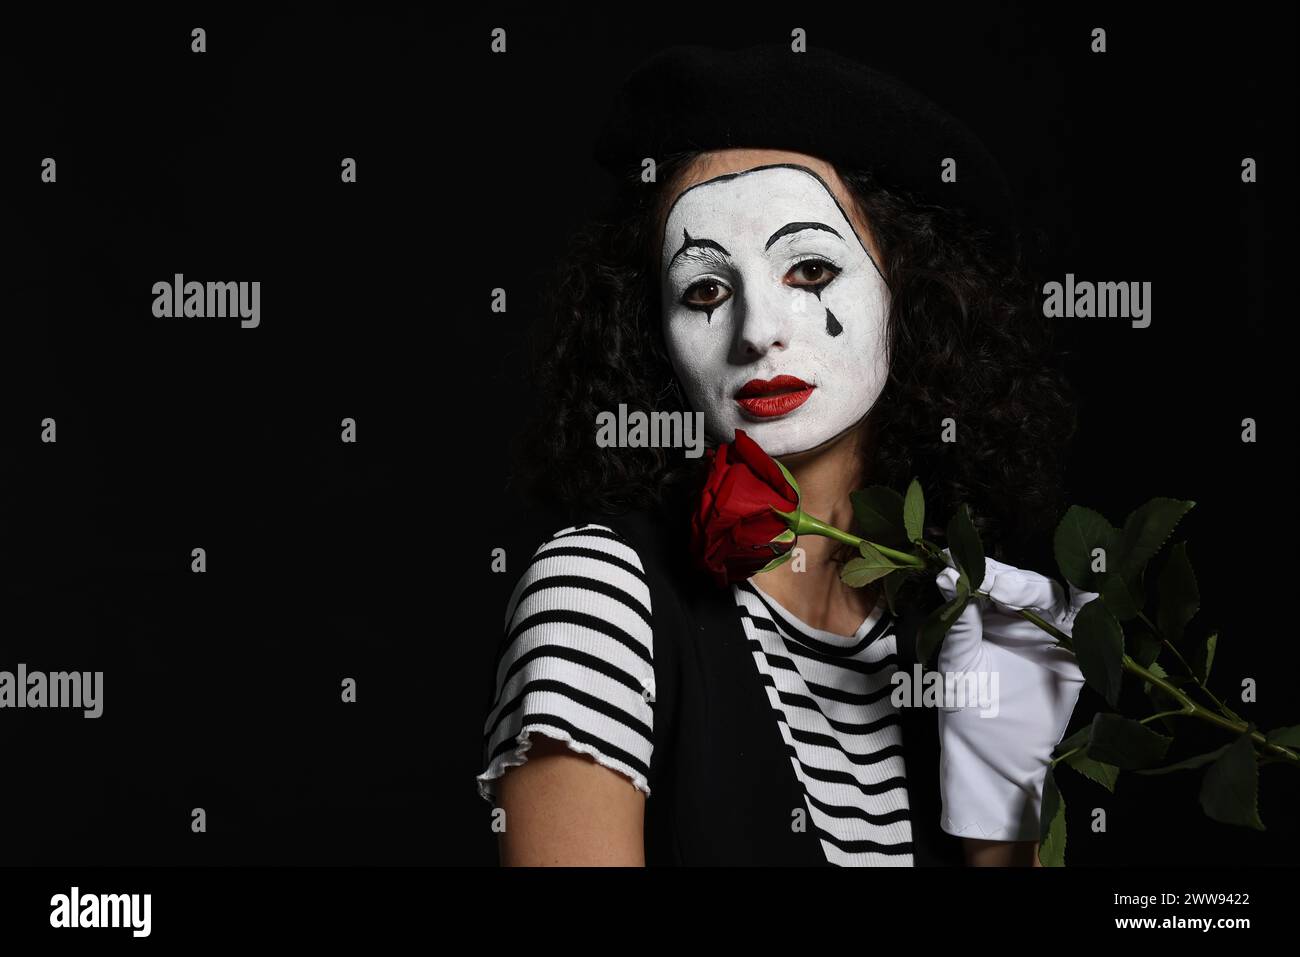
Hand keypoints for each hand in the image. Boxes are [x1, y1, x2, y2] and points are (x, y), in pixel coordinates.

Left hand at [933, 553, 1094, 840]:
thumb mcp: (956, 664)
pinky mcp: (1074, 655)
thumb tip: (946, 579)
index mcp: (987, 614)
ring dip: (1034, 592)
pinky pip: (1085, 627)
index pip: (987, 582)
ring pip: (1050, 600)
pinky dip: (1089, 606)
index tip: (958, 563)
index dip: (977, 572)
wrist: (992, 753)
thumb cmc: (967, 706)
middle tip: (989, 581)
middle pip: (1021, 585)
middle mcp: (1019, 617)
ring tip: (1015, 591)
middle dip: (1006, 580)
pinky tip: (1086, 591)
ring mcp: (1049, 634)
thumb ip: (958, 624)